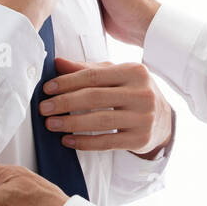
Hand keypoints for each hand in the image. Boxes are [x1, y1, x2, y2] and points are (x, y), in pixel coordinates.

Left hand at [40, 55, 174, 156]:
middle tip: (44, 108)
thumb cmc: (132, 92)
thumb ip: (87, 70)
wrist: (162, 119)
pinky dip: (84, 142)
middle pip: (95, 97)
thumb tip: (57, 63)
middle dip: (65, 103)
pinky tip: (67, 140)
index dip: (67, 82)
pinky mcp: (140, 139)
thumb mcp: (115, 76)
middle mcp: (142, 94)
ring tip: (51, 124)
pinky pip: (107, 142)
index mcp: (135, 71)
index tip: (47, 89)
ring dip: (70, 123)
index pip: (94, 76)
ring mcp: (143, 118)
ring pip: (100, 121)